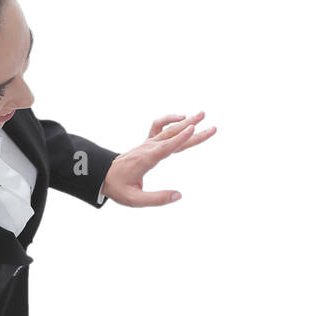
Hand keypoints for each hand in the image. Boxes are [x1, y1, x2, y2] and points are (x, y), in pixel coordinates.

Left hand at [101, 112, 216, 206]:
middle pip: (173, 136)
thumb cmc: (119, 188)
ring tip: (202, 115)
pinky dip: (169, 120)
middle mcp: (148, 148)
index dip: (180, 138)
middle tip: (211, 126)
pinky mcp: (147, 143)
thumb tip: (179, 195)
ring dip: (186, 122)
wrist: (104, 175)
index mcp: (146, 160)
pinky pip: (159, 127)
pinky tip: (182, 120)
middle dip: (192, 130)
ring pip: (169, 129)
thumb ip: (157, 199)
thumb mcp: (135, 200)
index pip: (166, 147)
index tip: (192, 129)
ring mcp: (148, 144)